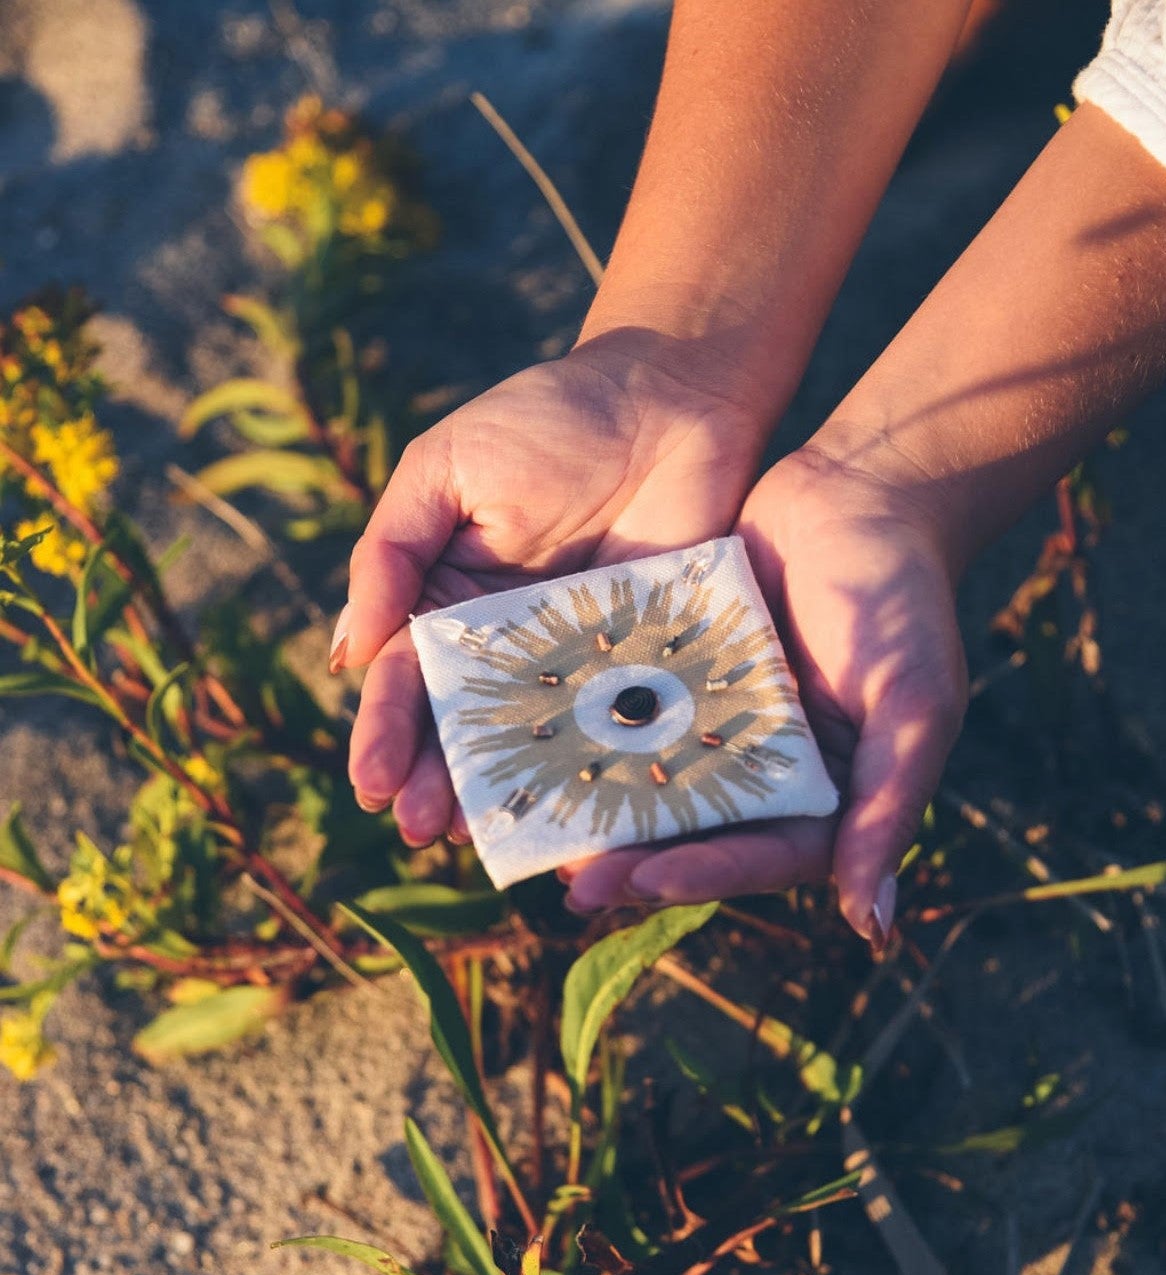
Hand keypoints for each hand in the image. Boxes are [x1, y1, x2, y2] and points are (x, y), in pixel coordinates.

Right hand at [335, 332, 764, 842]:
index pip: (407, 683)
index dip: (385, 735)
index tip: (372, 785)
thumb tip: (347, 651)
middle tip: (422, 831)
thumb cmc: (549, 418)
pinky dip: (596, 779)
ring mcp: (576, 668)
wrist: (673, 396)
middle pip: (465, 732)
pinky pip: (615, 735)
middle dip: (437, 783)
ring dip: (506, 799)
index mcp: (447, 606)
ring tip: (482, 842)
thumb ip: (390, 551)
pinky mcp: (645, 672)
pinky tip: (579, 821)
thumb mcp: (446, 468)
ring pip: (534, 749)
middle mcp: (506, 651)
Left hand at [559, 446, 968, 945]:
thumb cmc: (906, 600)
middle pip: (691, 836)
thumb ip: (890, 808)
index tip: (645, 881)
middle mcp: (759, 773)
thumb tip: (878, 929)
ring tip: (540, 834)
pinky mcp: (671, 676)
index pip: (759, 856)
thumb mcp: (915, 704)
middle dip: (633, 862)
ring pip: (647, 783)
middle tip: (572, 884)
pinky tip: (537, 750)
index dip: (704, 873)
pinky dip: (585, 735)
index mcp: (820, 797)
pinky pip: (624, 714)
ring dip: (597, 812)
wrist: (864, 490)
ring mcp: (710, 724)